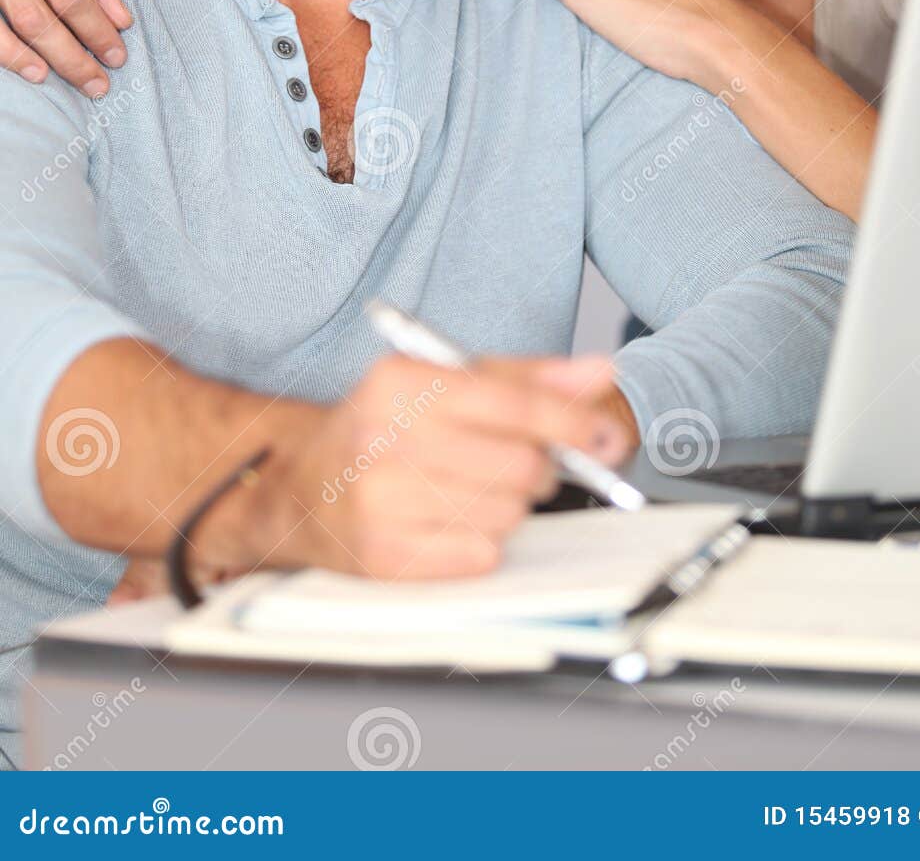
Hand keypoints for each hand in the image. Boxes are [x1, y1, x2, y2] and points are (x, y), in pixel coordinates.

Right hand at [0, 0, 131, 94]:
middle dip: (73, 54)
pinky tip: (23, 66)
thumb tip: (120, 16)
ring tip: (59, 79)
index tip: (116, 56)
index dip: (97, 28)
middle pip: (40, 10)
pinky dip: (1, 48)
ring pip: (7, 18)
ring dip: (35, 57)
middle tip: (97, 84)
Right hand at [201, 352, 633, 582]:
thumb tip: (599, 371)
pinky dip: (480, 542)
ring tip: (469, 491)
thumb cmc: (387, 429)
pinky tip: (448, 522)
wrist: (302, 487)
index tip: (607, 437)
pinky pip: (480, 555)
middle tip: (521, 465)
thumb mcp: (445, 383)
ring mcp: (380, 502)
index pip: (511, 404)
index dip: (571, 423)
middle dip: (537, 468)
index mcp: (402, 382)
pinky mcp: (383, 557)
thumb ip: (527, 378)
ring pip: (506, 514)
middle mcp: (384, 438)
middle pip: (519, 466)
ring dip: (507, 507)